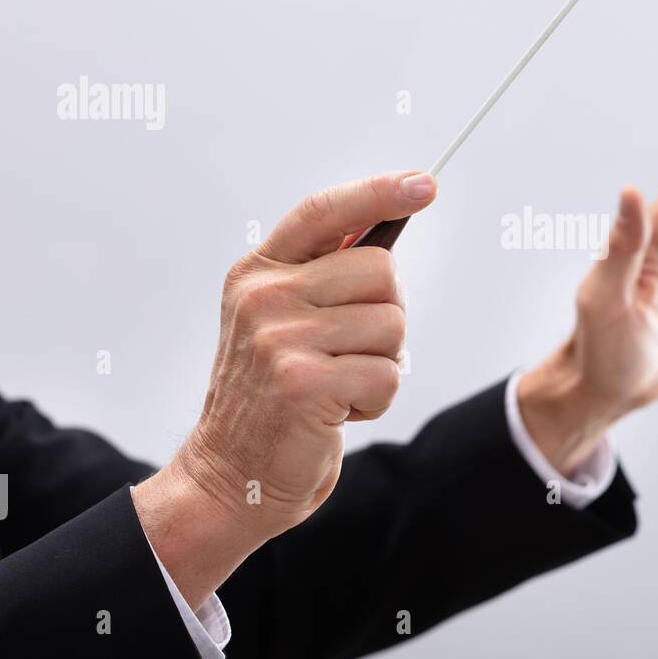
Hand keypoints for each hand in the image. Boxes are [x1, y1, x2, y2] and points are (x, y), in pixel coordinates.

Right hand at [133, 170, 436, 606]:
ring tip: (339, 384)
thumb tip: (390, 222)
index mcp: (258, 271)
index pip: (325, 213)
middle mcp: (264, 296)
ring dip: (383, 364)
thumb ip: (323, 276)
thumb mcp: (282, 322)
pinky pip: (388, 373)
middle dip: (386, 316)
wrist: (232, 475)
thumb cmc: (275, 396)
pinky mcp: (303, 383)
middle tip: (351, 352)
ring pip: (392, 325)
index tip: (424, 182)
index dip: (378, 192)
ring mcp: (279, 338)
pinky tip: (339, 412)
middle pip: (382, 272)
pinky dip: (378, 398)